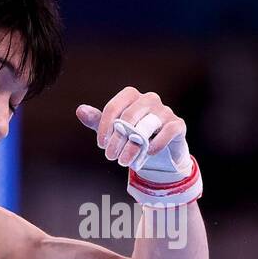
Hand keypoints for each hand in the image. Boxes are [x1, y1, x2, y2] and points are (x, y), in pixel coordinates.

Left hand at [76, 88, 200, 206]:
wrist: (158, 151)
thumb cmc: (132, 135)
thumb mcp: (112, 129)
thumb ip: (97, 121)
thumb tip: (80, 110)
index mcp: (131, 97)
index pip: (114, 107)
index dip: (105, 127)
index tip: (101, 144)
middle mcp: (149, 99)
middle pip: (129, 117)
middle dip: (117, 140)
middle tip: (111, 156)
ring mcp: (165, 111)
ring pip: (146, 127)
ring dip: (132, 147)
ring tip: (124, 161)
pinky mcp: (177, 124)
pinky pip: (167, 132)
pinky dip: (154, 145)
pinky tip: (146, 154)